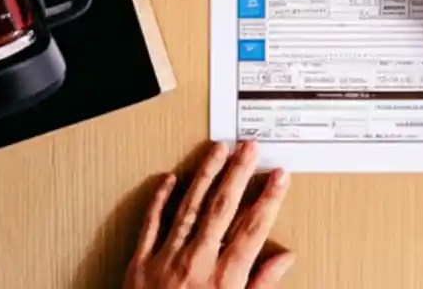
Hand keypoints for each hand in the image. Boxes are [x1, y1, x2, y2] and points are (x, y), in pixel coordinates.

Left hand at [125, 141, 294, 288]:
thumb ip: (261, 287)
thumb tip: (283, 260)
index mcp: (224, 280)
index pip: (253, 228)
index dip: (269, 198)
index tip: (279, 177)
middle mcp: (196, 264)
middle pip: (223, 207)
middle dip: (239, 172)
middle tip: (250, 147)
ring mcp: (165, 260)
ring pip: (189, 206)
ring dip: (205, 175)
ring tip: (217, 150)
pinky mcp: (139, 265)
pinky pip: (151, 224)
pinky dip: (159, 200)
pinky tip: (169, 179)